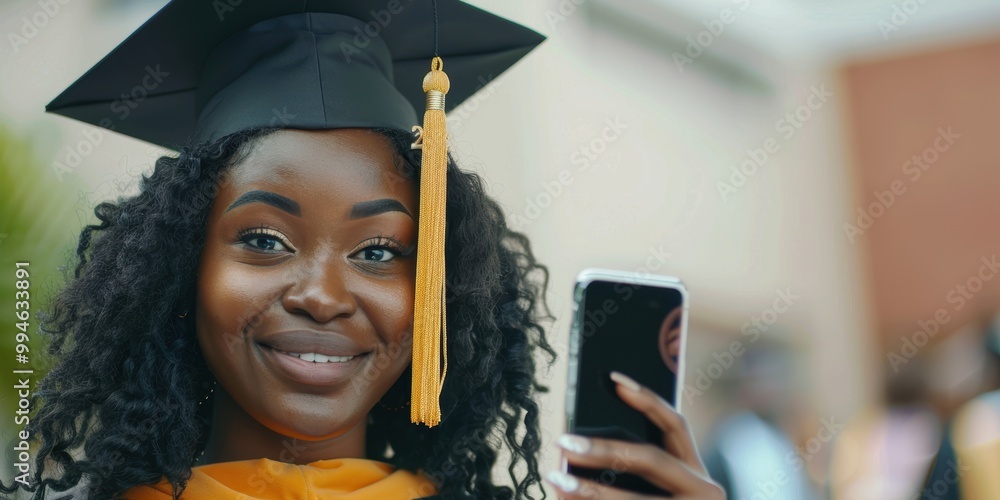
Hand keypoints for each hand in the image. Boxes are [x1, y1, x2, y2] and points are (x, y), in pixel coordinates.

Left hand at [546, 371, 724, 498]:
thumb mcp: (671, 498)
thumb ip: (644, 474)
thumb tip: (586, 445)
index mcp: (700, 478)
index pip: (675, 425)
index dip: (647, 398)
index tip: (613, 380)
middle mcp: (705, 495)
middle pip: (649, 458)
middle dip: (602, 448)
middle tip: (563, 442)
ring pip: (634, 499)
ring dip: (589, 491)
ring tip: (555, 479)